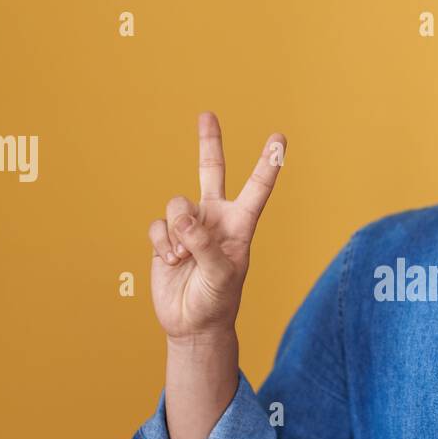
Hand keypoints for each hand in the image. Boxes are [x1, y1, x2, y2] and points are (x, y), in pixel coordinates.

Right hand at [148, 111, 285, 339]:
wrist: (192, 323)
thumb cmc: (217, 301)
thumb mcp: (221, 275)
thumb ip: (204, 244)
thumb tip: (183, 219)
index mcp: (240, 225)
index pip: (256, 189)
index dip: (268, 163)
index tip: (279, 138)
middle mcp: (215, 219)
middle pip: (211, 172)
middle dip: (209, 143)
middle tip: (206, 115)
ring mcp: (189, 226)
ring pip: (176, 207)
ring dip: (176, 234)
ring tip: (183, 260)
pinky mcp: (166, 237)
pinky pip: (157, 225)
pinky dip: (160, 243)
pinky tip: (170, 261)